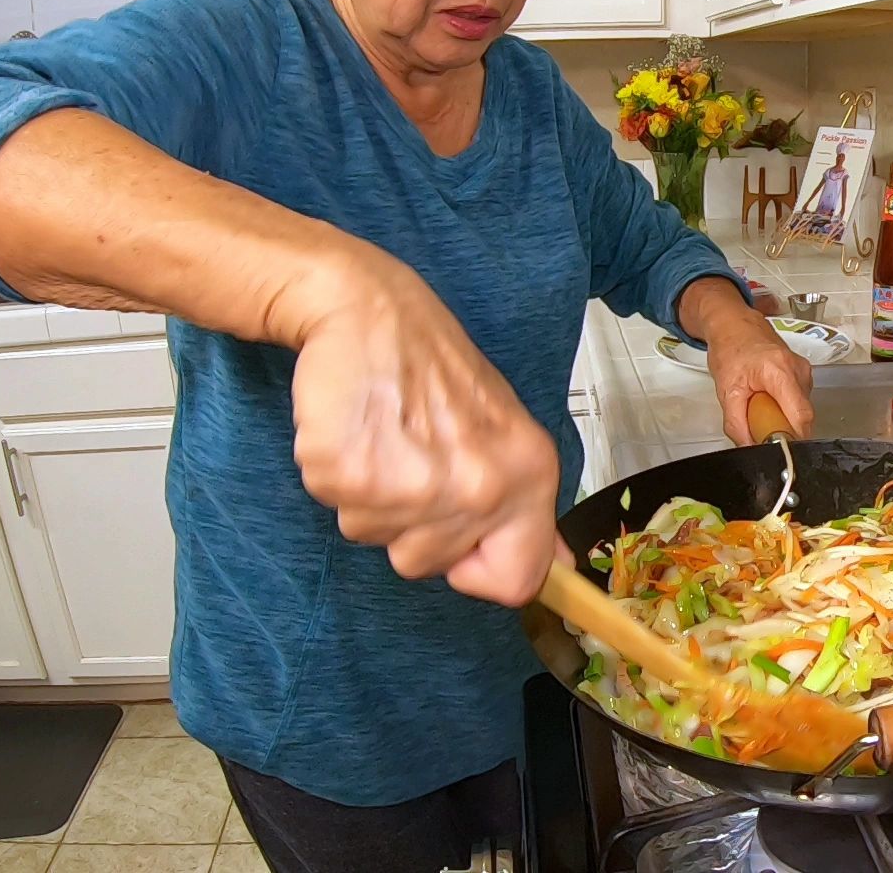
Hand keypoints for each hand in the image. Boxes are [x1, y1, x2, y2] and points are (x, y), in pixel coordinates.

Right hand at [285, 249, 570, 606]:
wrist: (372, 310)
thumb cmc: (438, 369)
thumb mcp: (508, 432)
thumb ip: (527, 507)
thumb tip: (559, 569)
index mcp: (528, 476)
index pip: (517, 582)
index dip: (480, 567)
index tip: (462, 535)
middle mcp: (477, 487)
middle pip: (425, 564)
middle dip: (410, 524)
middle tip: (413, 455)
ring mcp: (411, 485)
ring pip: (372, 537)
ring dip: (370, 495)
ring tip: (386, 435)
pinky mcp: (349, 474)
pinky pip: (333, 504)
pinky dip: (335, 472)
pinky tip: (357, 428)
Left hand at [681, 278, 815, 443]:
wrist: (734, 325)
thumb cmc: (731, 348)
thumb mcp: (727, 391)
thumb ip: (737, 424)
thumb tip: (749, 448)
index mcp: (780, 371)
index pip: (800, 415)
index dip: (794, 437)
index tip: (780, 447)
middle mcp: (798, 370)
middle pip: (801, 416)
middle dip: (783, 428)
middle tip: (759, 422)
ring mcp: (803, 371)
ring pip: (800, 410)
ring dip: (782, 417)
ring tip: (761, 405)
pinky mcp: (803, 374)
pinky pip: (798, 402)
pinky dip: (783, 407)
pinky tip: (768, 398)